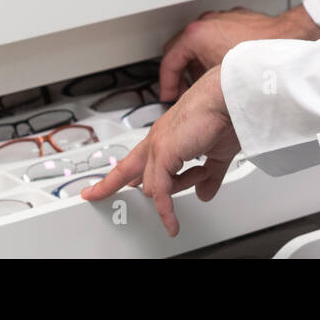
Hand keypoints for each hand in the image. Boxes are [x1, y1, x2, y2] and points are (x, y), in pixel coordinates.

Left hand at [80, 66, 239, 236]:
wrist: (227, 98)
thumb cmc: (223, 114)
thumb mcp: (216, 153)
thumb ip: (209, 175)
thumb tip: (204, 192)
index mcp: (167, 136)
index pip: (140, 159)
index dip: (128, 172)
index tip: (121, 182)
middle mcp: (158, 139)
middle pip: (126, 168)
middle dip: (108, 184)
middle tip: (93, 194)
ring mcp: (158, 146)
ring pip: (152, 185)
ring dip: (177, 192)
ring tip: (200, 178)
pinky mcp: (163, 154)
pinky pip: (160, 190)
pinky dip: (166, 208)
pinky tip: (170, 221)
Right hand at [158, 3, 319, 101]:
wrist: (288, 35)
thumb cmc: (259, 53)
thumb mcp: (221, 80)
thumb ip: (203, 88)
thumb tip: (196, 106)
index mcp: (196, 36)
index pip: (168, 61)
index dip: (166, 83)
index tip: (168, 95)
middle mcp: (205, 24)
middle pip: (178, 51)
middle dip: (180, 74)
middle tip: (182, 91)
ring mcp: (219, 20)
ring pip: (196, 45)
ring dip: (196, 64)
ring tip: (204, 82)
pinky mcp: (233, 20)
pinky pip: (214, 37)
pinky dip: (212, 52)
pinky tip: (223, 67)